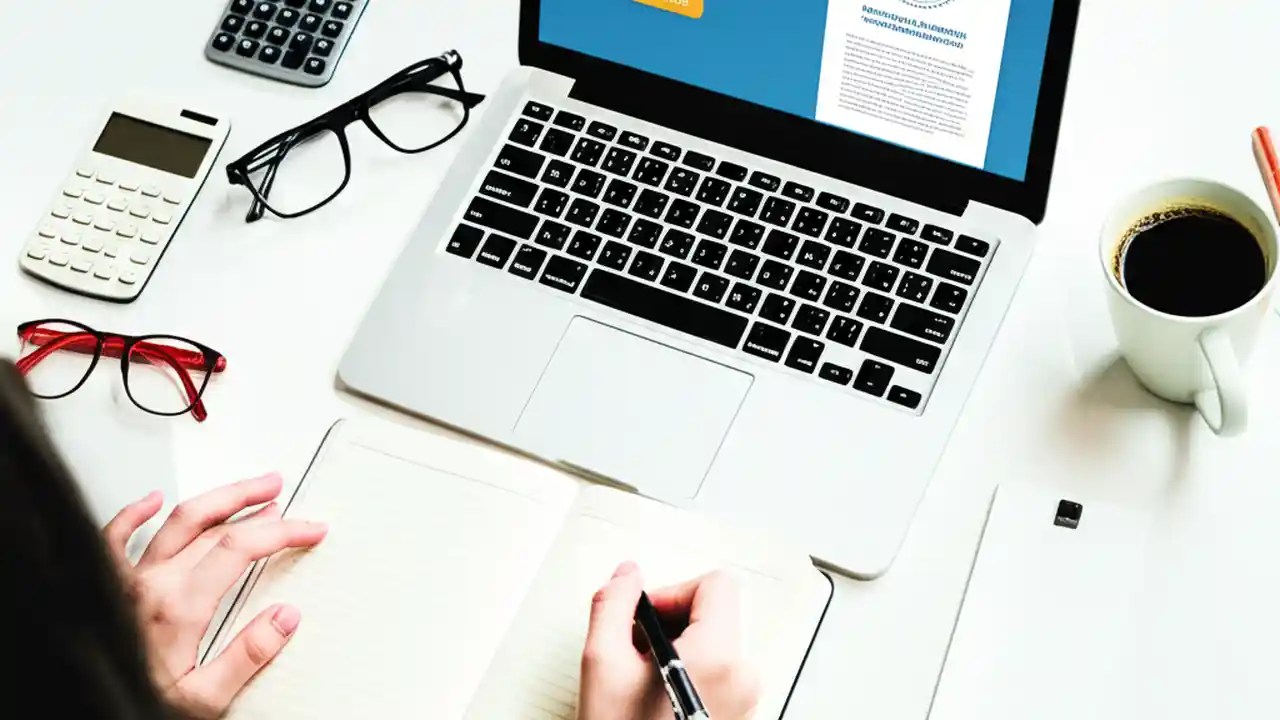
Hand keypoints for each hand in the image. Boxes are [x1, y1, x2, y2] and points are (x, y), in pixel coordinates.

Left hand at [104, 473, 326, 718]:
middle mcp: (152, 585)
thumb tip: (284, 618)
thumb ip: (246, 657)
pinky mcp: (108, 587)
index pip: (240, 548)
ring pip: (177, 522)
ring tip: (243, 489)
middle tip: (280, 494)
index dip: (282, 532)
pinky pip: (115, 537)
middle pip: (214, 527)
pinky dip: (134, 513)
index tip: (308, 530)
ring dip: (216, 499)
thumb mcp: (202, 699)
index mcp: (179, 607)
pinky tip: (152, 500)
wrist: (84, 712)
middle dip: (255, 506)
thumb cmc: (136, 703)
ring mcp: (127, 582)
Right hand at [579, 562, 759, 719]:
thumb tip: (627, 576)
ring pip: (714, 643)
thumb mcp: (601, 664)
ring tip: (640, 678)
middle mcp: (744, 678)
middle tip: (633, 648)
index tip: (645, 615)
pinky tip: (654, 695)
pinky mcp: (738, 716)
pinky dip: (687, 671)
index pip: (717, 584)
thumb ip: (612, 605)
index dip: (674, 589)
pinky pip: (718, 672)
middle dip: (670, 621)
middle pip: (715, 613)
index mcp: (720, 658)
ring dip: (676, 648)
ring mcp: (746, 700)